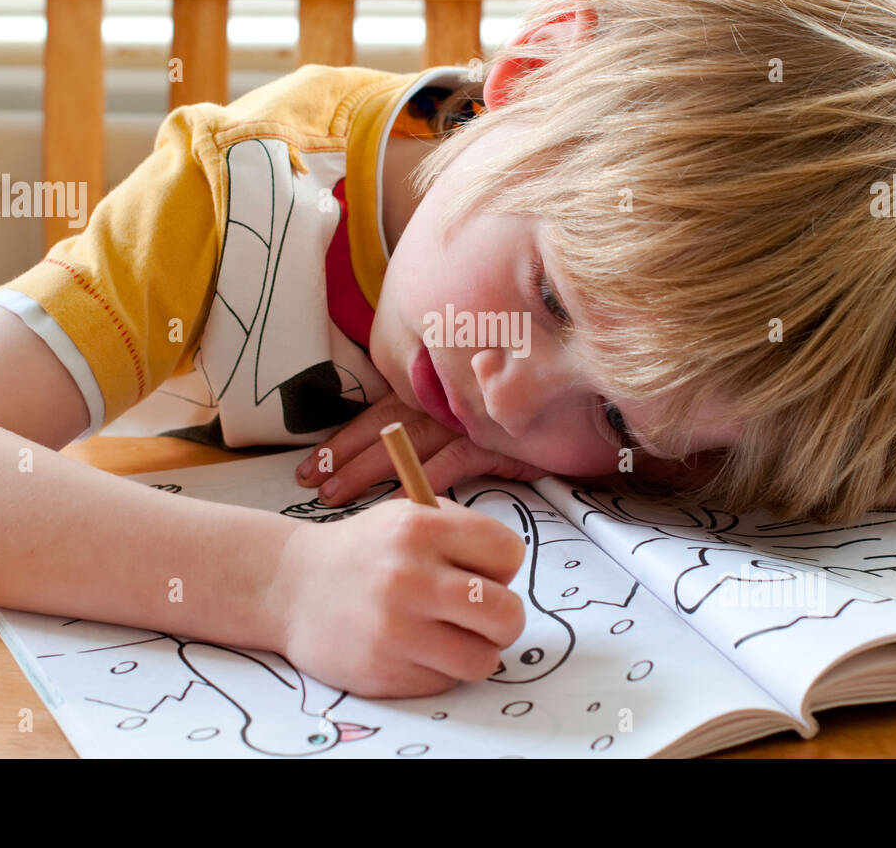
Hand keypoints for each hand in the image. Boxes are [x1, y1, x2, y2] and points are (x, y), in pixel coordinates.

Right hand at [272, 497, 526, 696]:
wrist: (289, 586)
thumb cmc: (364, 551)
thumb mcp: (408, 516)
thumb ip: (462, 534)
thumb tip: (509, 576)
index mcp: (420, 529)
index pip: (510, 554)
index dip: (501, 566)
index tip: (480, 571)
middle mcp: (408, 578)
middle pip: (508, 614)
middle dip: (503, 617)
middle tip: (480, 614)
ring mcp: (394, 630)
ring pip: (484, 659)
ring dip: (476, 650)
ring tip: (452, 635)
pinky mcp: (383, 672)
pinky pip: (446, 681)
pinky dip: (439, 668)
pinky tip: (414, 647)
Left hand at [294, 391, 550, 504]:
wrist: (587, 417)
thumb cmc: (531, 422)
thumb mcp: (479, 423)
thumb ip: (444, 434)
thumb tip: (407, 468)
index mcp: (440, 391)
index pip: (382, 412)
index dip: (346, 439)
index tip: (313, 465)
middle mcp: (449, 398)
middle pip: (384, 425)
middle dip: (343, 455)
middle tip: (308, 481)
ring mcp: (471, 415)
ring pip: (407, 442)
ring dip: (369, 469)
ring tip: (334, 493)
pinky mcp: (497, 436)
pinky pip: (454, 458)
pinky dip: (426, 479)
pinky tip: (399, 503)